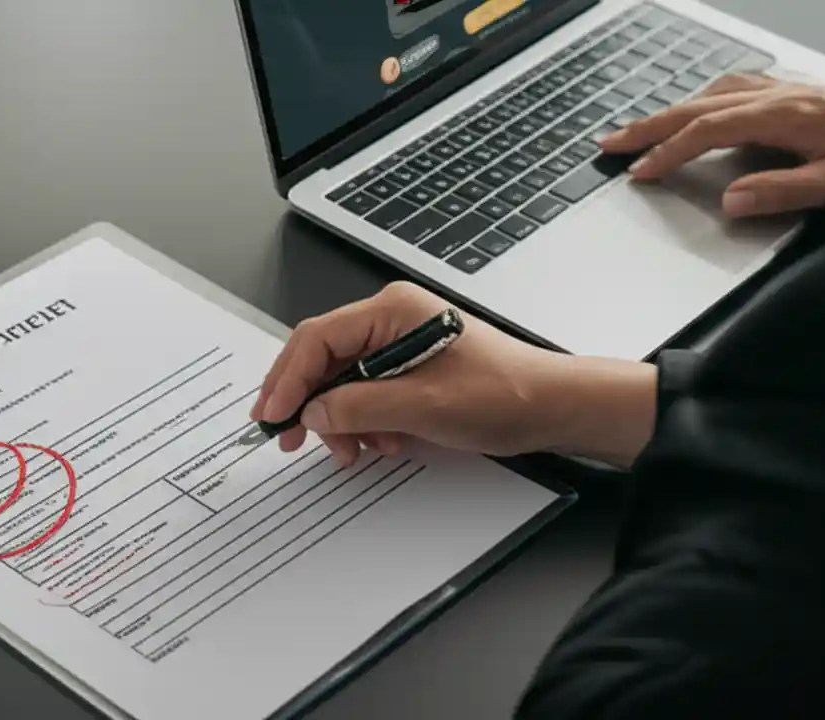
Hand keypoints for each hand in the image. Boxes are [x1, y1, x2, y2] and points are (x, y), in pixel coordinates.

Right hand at [250, 282, 656, 468]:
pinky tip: (382, 443)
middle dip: (310, 403)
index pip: (316, 338)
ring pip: (344, 381)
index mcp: (391, 310)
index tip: (273, 415)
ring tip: (354, 451)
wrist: (551, 406)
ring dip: (341, 420)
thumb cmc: (500, 393)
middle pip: (324, 359)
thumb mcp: (420, 405)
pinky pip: (369, 393)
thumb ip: (356, 407)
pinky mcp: (411, 368)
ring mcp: (401, 343)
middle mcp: (391, 319)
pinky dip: (366, 421)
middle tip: (289, 439)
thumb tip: (312, 413)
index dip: (287, 379)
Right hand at [600, 74, 824, 217]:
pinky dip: (699, 104)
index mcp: (785, 115)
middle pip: (696, 107)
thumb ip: (783, 191)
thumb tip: (731, 200)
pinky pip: (731, 91)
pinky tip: (693, 113)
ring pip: (710, 95)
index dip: (667, 152)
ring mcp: (786, 91)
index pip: (706, 131)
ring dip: (669, 113)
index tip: (639, 173)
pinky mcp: (794, 95)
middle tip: (609, 143)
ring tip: (639, 131)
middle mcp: (780, 96)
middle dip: (648, 126)